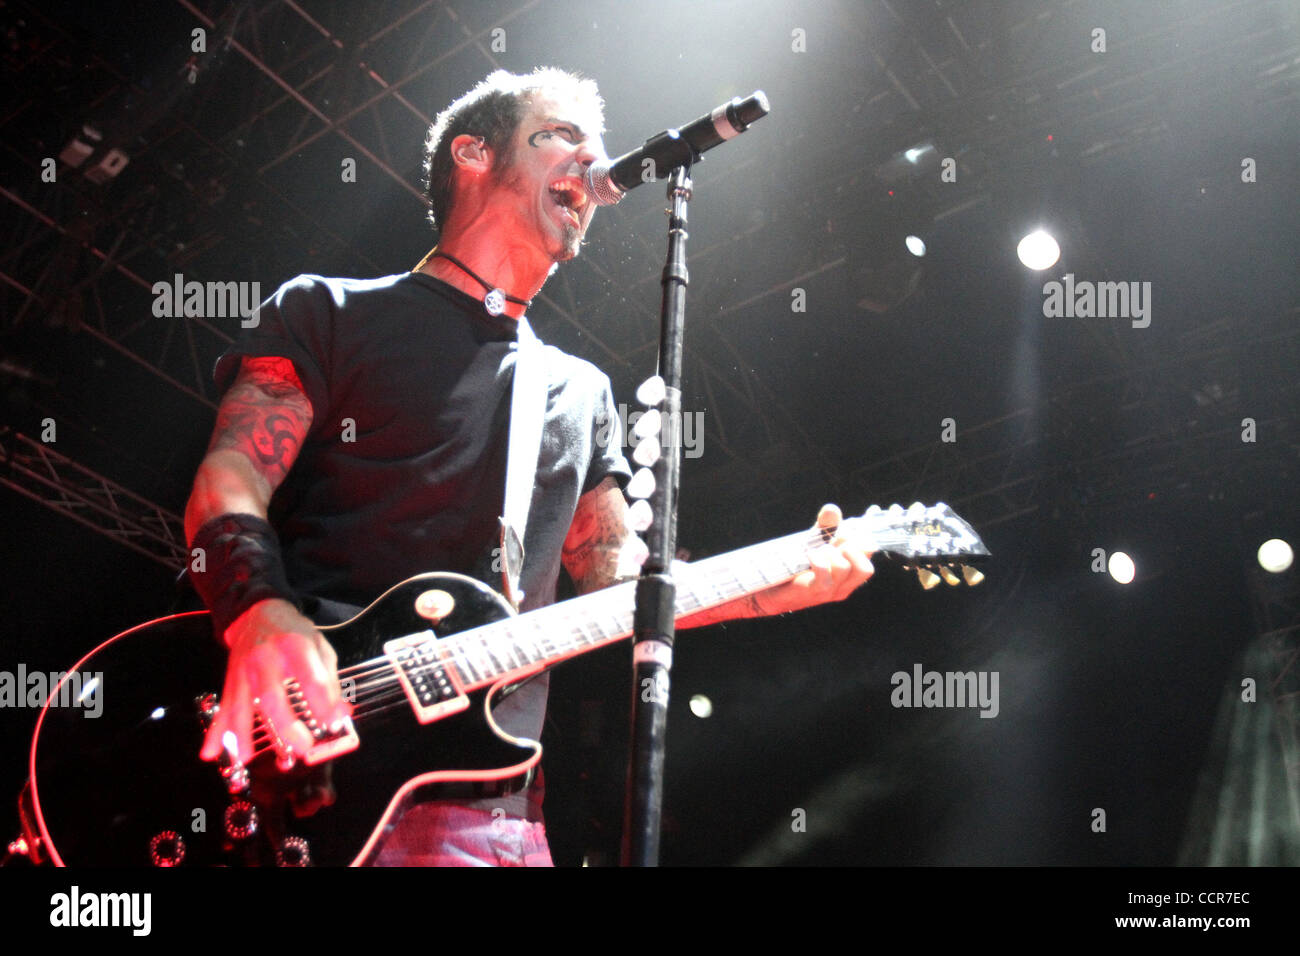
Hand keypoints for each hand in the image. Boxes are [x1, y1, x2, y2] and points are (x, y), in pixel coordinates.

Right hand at [199, 598, 349, 769]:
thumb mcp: (321, 649)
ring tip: (247, 758)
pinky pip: (224, 708)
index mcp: (295, 646)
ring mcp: (244, 670)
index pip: (312, 678)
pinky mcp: (231, 680)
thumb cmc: (296, 634)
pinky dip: (216, 731)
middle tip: (303, 747)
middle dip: (286, 725)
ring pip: (241, 705)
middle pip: (272, 696)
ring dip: (243, 734)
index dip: (324, 703)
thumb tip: (341, 716)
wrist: (260, 613)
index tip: (334, 724)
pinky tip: (209, 752)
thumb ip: (330, 682)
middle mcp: (266, 658)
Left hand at [756, 504, 873, 613]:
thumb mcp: (816, 543)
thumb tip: (832, 509)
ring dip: (830, 552)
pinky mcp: (815, 592)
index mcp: (850, 573)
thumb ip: (826, 527)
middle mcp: (845, 585)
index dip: (861, 537)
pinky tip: (809, 555)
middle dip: (851, 549)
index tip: (843, 529)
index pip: (869, 555)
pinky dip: (817, 561)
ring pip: (844, 568)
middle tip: (833, 542)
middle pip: (866, 568)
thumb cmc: (798, 566)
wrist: (773, 590)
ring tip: (817, 550)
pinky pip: (824, 576)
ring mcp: (831, 591)